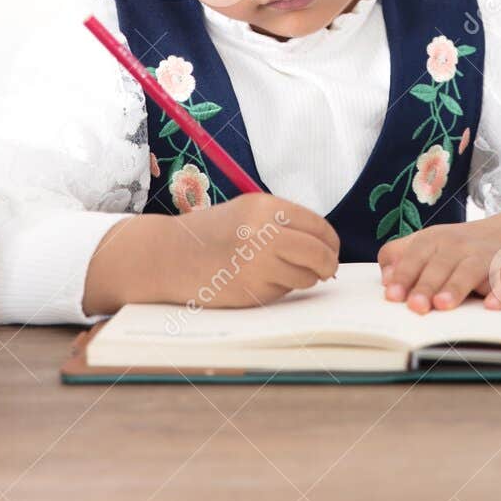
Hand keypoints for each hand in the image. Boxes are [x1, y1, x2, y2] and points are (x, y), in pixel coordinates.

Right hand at [173, 192, 339, 307]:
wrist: (169, 255)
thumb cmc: (211, 233)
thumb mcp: (248, 211)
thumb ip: (283, 222)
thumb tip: (324, 243)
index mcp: (266, 208)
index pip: (318, 227)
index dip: (330, 241)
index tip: (331, 249)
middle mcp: (265, 234)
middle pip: (319, 253)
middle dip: (328, 264)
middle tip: (327, 268)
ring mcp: (258, 265)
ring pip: (305, 277)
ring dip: (304, 278)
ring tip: (284, 272)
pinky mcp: (251, 292)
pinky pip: (283, 292)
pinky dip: (280, 289)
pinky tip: (259, 280)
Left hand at [377, 210, 500, 313]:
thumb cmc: (466, 250)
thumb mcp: (433, 247)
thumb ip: (404, 257)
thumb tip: (386, 279)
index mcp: (435, 240)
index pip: (414, 254)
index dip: (403, 275)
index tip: (392, 296)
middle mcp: (460, 245)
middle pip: (439, 263)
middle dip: (426, 284)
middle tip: (415, 307)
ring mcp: (488, 255)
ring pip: (469, 269)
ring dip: (456, 286)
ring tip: (444, 305)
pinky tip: (492, 305)